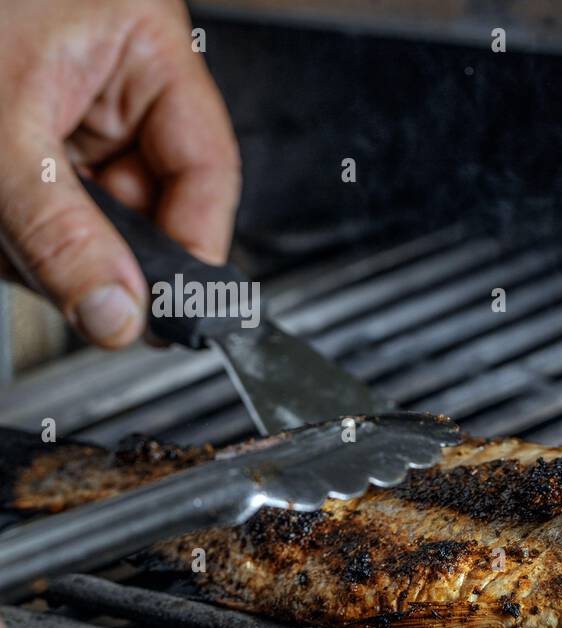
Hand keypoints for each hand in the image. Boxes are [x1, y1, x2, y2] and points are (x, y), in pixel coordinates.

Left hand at [0, 0, 239, 348]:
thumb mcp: (1, 133)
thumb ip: (61, 233)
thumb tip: (118, 314)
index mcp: (144, 45)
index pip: (207, 170)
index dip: (192, 249)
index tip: (162, 311)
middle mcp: (117, 78)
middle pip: (147, 202)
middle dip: (94, 247)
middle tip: (48, 266)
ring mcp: (72, 107)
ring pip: (91, 215)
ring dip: (42, 243)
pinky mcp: (26, 133)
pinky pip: (45, 206)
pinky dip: (14, 228)